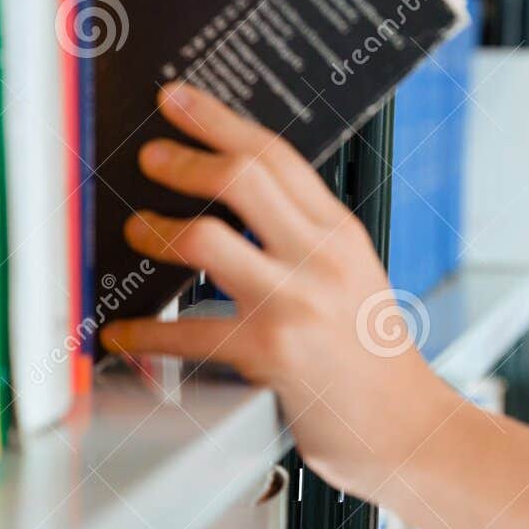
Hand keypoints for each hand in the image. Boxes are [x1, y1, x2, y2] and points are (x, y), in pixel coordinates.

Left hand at [99, 81, 460, 497]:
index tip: (179, 101)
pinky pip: (187, 332)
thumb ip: (305, 238)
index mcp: (341, 233)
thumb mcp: (354, 278)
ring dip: (155, 232)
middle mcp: (322, 259)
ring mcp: (297, 304)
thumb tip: (235, 202)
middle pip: (242, 178)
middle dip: (184, 160)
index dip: (219, 120)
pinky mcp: (272, 355)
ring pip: (206, 241)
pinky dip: (142, 334)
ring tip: (137, 234)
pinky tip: (123, 335)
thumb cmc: (372, 360)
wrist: (405, 428)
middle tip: (149, 158)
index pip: (277, 156)